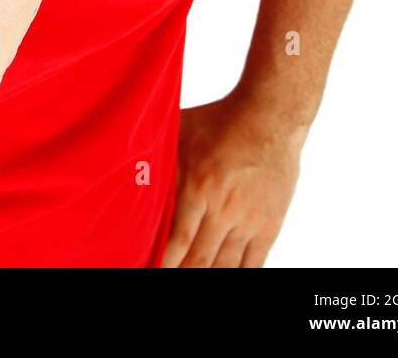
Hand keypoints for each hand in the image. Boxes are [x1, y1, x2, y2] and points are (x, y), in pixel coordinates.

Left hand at [161, 93, 305, 267]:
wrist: (270, 118)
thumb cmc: (218, 120)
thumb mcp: (180, 129)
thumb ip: (158, 152)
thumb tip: (128, 161)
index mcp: (199, 186)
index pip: (177, 237)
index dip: (164, 260)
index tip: (151, 268)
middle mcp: (224, 209)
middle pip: (200, 258)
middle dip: (182, 273)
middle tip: (166, 276)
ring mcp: (249, 220)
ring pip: (225, 265)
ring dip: (206, 277)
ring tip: (189, 279)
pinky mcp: (269, 225)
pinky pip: (252, 263)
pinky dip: (236, 276)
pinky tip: (222, 278)